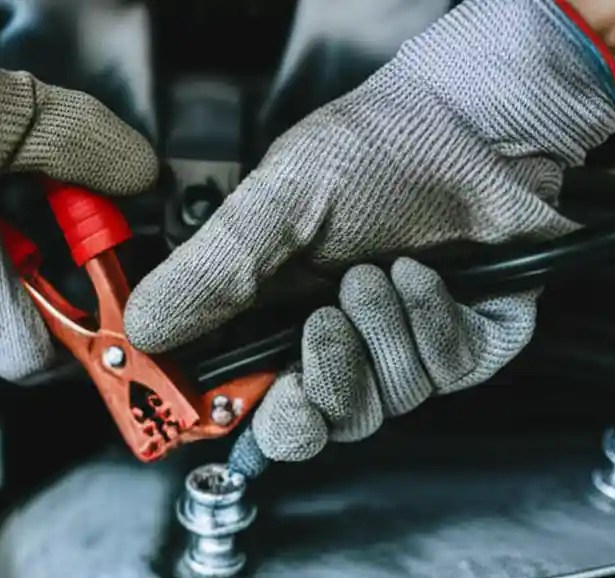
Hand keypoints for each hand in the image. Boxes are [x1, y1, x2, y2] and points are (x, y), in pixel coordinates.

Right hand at [125, 0, 614, 462]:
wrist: (473, 116)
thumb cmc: (373, 148)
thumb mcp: (273, 206)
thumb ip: (210, 273)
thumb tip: (141, 326)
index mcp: (278, 318)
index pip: (257, 406)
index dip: (256, 422)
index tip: (258, 402)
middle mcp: (342, 342)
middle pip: (328, 424)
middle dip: (327, 381)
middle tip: (321, 323)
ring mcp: (407, 346)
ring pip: (390, 400)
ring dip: (379, 332)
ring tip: (374, 270)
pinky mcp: (472, 342)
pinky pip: (449, 369)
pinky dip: (430, 320)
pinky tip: (421, 272)